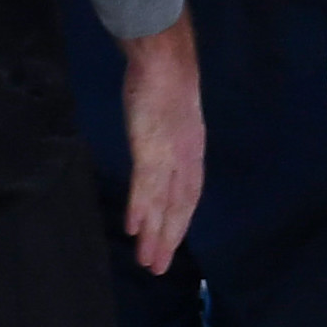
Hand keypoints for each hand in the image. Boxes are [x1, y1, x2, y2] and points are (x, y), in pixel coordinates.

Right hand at [119, 17, 205, 270]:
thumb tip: (158, 152)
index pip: (187, 197)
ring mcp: (168, 155)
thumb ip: (166, 138)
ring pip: (162, 202)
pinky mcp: (150, 147)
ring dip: (154, 234)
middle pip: (178, 207)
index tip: (168, 245)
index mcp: (191, 153)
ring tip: (147, 261)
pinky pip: (146, 184)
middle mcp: (185, 159)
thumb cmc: (163, 82)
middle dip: (167, 240)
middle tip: (157, 269)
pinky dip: (141, 208)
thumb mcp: (169, 117)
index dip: (177, 223)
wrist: (165, 57)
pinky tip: (134, 228)